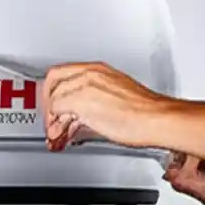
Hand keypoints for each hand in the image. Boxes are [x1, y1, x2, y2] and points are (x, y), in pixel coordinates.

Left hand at [42, 62, 169, 150]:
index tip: (54, 105)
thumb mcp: (116, 97)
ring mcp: (85, 85)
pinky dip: (56, 123)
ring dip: (51, 117)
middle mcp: (90, 73)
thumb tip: (82, 114)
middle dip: (47, 101)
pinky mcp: (82, 101)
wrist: (156, 119)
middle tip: (50, 118)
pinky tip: (62, 134)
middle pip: (53, 80)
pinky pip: (57, 109)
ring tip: (56, 132)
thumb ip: (95, 101)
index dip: (55, 91)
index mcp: (98, 69)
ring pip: (54, 96)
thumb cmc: (145, 112)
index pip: (64, 73)